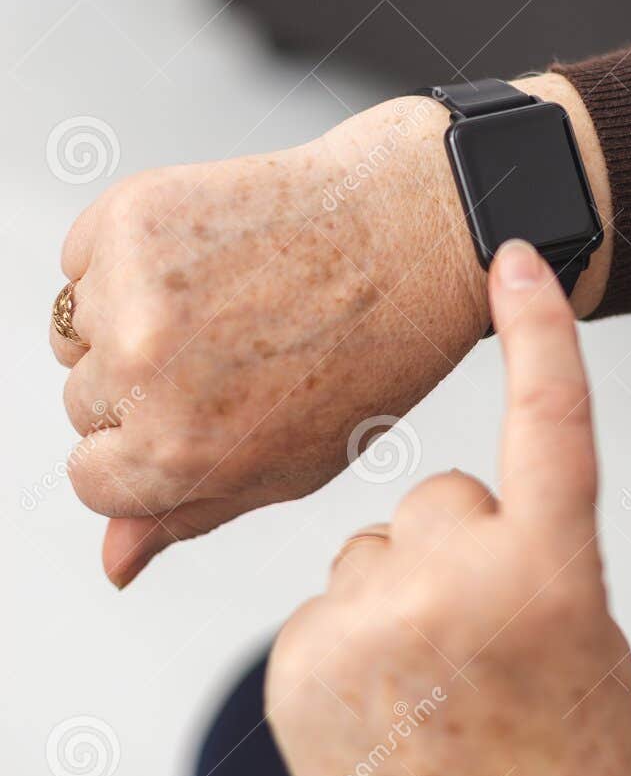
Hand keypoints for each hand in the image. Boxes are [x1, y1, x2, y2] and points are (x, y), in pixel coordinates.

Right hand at [51, 76, 610, 586]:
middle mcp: (142, 371)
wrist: (409, 231)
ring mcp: (131, 287)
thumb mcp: (291, 465)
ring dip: (127, 322)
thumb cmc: (371, 352)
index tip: (192, 419)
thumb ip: (189, 512)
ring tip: (221, 306)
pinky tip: (206, 260)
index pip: (90, 480)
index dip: (142, 455)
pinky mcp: (130, 213)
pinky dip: (125, 261)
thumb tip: (116, 561)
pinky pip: (82, 260)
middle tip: (228, 356)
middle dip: (140, 390)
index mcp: (177, 451)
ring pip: (76, 331)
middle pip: (82, 404)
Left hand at [266, 240, 630, 775]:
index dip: (538, 331)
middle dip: (461, 546)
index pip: (548, 418)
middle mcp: (453, 578)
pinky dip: (353, 645)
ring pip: (376, 553)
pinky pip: (330, 606)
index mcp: (551, 572)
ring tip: (432, 695)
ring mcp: (364, 618)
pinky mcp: (297, 659)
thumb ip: (541, 563)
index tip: (517, 252)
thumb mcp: (593, 653)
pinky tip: (384, 715)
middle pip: (440, 495)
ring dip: (401, 598)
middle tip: (483, 646)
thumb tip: (479, 528)